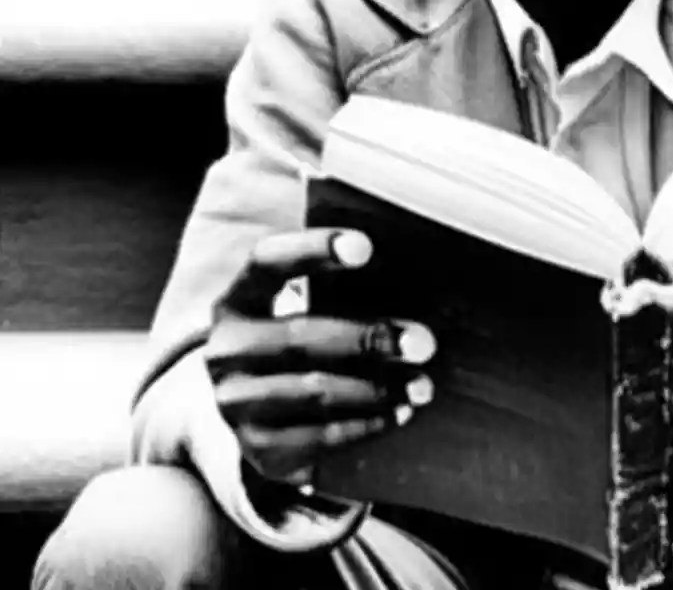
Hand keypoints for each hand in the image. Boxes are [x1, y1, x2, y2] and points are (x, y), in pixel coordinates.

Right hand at [205, 228, 436, 485]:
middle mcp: (226, 350)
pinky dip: (367, 424)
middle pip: (301, 337)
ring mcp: (235, 403)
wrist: (265, 419)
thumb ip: (340, 293)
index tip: (365, 246)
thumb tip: (416, 282)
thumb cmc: (306, 348)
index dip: (311, 250)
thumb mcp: (307, 313)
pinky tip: (398, 414)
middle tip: (423, 343)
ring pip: (314, 391)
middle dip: (368, 339)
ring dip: (377, 389)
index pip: (266, 263)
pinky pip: (321, 435)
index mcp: (237, 301)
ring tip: (422, 385)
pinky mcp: (257, 447)